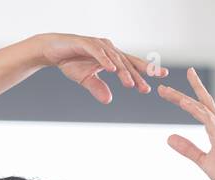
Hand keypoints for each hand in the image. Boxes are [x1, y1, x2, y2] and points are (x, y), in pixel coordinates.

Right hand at [33, 33, 166, 103]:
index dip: (147, 68)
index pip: (132, 63)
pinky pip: (98, 52)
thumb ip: (98, 88)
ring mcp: (97, 44)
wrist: (52, 51)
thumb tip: (109, 101)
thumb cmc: (70, 61)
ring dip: (123, 71)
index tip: (163, 75)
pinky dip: (106, 61)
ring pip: (114, 58)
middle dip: (137, 75)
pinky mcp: (85, 43)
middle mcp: (108, 48)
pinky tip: (112, 70)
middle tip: (145, 88)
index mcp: (111, 56)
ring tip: (130, 84)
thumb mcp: (86, 79)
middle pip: (126, 62)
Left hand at [156, 68, 214, 179]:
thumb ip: (187, 148)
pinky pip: (207, 120)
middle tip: (172, 80)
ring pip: (202, 108)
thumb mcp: (203, 161)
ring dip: (183, 98)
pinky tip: (183, 103)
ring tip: (167, 91)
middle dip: (190, 88)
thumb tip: (168, 138)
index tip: (173, 90)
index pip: (201, 108)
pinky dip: (195, 110)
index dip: (188, 97)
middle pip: (203, 102)